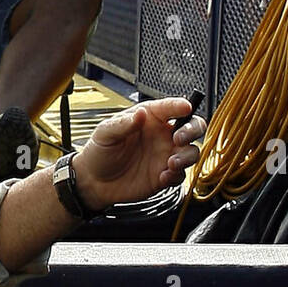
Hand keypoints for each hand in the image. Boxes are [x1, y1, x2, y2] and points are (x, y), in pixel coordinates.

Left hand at [71, 98, 205, 211]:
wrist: (95, 181)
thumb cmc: (100, 151)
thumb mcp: (105, 133)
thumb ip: (123, 123)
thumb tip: (139, 114)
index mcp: (149, 118)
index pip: (170, 107)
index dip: (181, 105)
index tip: (186, 107)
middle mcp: (161, 135)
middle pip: (191, 126)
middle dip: (192, 130)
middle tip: (180, 138)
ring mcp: (165, 155)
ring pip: (191, 151)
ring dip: (187, 156)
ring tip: (171, 163)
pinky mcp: (165, 175)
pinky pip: (180, 175)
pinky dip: (177, 176)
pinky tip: (163, 177)